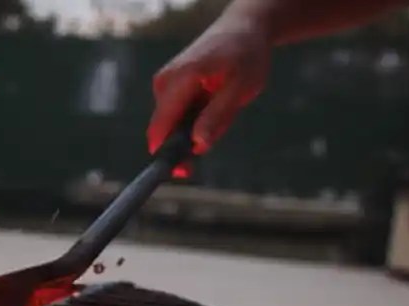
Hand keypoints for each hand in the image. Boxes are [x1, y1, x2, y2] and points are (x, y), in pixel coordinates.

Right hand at [147, 14, 272, 154]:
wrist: (243, 28)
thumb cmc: (246, 56)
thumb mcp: (241, 88)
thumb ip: (218, 116)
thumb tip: (197, 145)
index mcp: (181, 78)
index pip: (161, 126)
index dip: (166, 154)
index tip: (179, 173)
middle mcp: (164, 81)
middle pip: (166, 129)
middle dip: (190, 141)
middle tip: (221, 128)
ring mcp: (164, 84)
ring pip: (174, 124)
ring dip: (198, 127)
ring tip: (224, 106)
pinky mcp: (168, 88)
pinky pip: (178, 115)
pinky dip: (197, 117)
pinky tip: (215, 101)